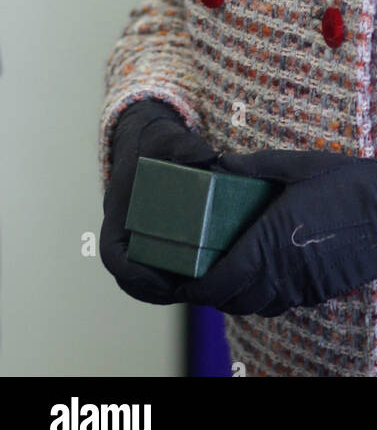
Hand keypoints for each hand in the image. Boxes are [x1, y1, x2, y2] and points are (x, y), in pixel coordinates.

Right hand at [100, 98, 219, 303]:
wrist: (148, 139)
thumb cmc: (153, 141)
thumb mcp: (166, 138)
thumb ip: (185, 145)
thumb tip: (210, 158)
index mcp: (117, 213)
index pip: (112, 256)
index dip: (134, 275)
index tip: (163, 281)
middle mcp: (124, 231)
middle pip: (129, 276)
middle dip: (157, 290)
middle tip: (190, 291)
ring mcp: (137, 238)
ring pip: (143, 278)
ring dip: (166, 290)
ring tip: (200, 289)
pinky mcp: (154, 240)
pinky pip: (158, 267)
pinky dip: (175, 278)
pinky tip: (204, 276)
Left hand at [178, 147, 376, 315]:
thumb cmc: (350, 185)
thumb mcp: (297, 165)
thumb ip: (253, 167)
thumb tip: (218, 165)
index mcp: (270, 242)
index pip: (217, 283)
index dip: (192, 287)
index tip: (176, 277)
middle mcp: (282, 273)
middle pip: (230, 300)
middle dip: (208, 290)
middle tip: (195, 267)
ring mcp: (302, 287)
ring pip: (254, 304)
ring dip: (233, 293)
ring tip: (223, 267)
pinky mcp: (318, 291)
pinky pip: (278, 301)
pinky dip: (260, 292)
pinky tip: (261, 267)